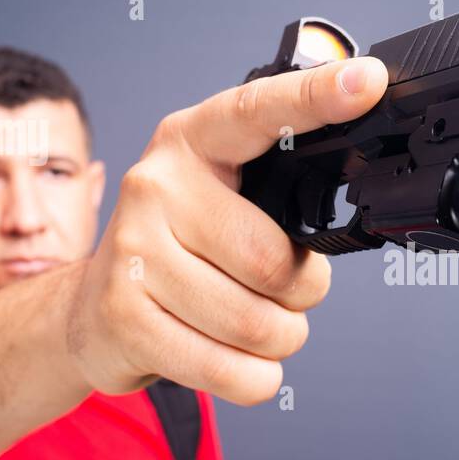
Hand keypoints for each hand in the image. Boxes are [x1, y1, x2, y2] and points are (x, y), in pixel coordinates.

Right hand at [66, 56, 388, 404]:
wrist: (91, 312)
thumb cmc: (180, 252)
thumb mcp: (223, 199)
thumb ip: (279, 186)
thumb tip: (354, 175)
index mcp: (194, 142)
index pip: (259, 112)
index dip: (316, 97)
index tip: (367, 82)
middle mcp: (156, 187)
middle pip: (275, 263)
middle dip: (302, 294)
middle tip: (282, 292)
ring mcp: (133, 253)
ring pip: (259, 325)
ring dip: (279, 340)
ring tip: (256, 324)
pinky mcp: (125, 318)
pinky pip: (230, 370)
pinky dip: (253, 377)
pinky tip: (237, 359)